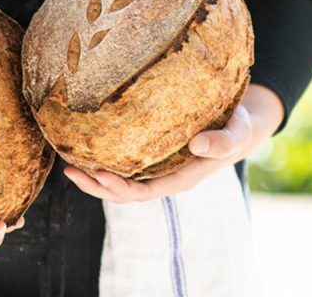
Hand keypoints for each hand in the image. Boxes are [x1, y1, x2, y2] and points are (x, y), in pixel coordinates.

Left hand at [64, 83, 283, 202]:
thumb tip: (197, 146)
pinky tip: (90, 145)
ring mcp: (159, 165)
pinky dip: (107, 158)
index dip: (119, 188)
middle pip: (126, 191)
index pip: (144, 192)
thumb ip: (222, 142)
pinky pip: (127, 161)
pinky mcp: (154, 151)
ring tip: (70, 163)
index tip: (97, 175)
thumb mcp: (237, 132)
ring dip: (96, 175)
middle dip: (97, 185)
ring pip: (123, 179)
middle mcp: (166, 175)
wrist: (241, 118)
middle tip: (70, 170)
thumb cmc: (238, 125)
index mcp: (182, 176)